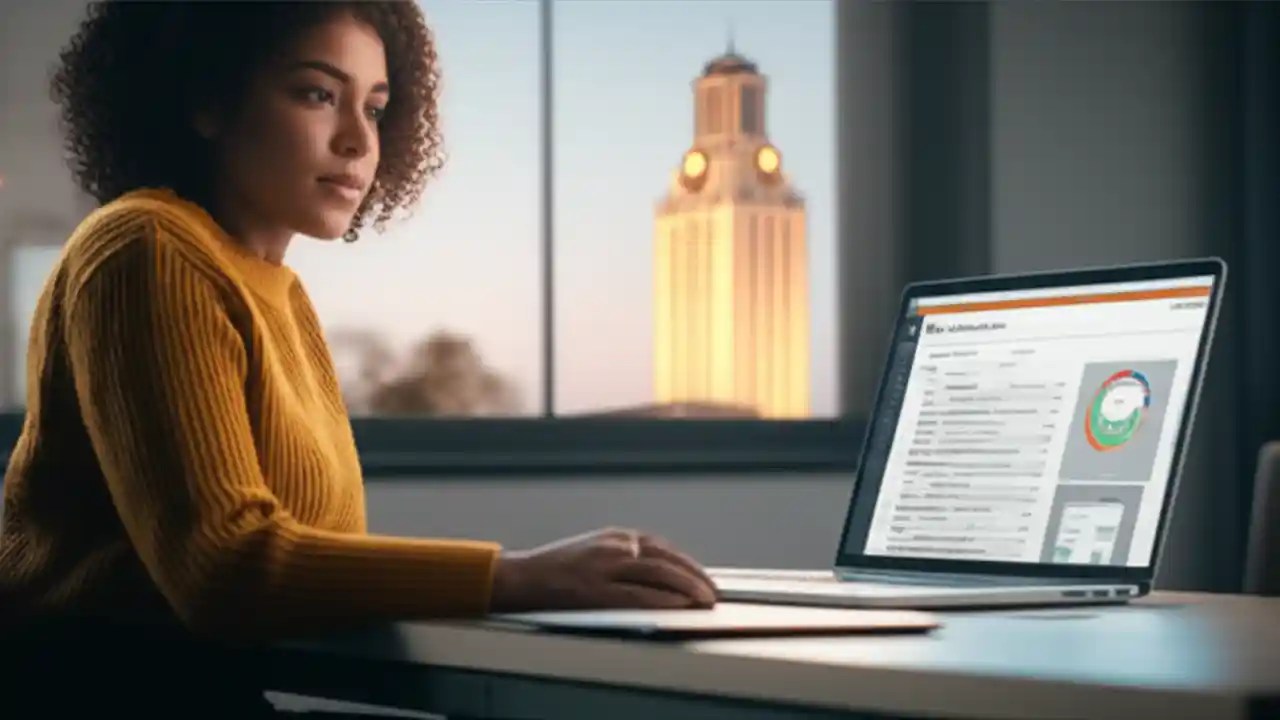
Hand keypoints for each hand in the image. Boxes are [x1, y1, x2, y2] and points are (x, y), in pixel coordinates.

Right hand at [489, 527, 718, 612]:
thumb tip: (659, 576)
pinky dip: (662, 599)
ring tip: (705, 601)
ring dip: (687, 587)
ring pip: (658, 573)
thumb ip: (623, 558)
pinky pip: (637, 595)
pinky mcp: (595, 589)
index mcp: (615, 536)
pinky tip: (679, 606)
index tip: (704, 579)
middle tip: (713, 593)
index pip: (663, 548)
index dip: (688, 565)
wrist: (519, 577)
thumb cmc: (554, 569)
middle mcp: (614, 546)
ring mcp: (604, 566)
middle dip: (695, 577)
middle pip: (667, 559)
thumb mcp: (593, 551)